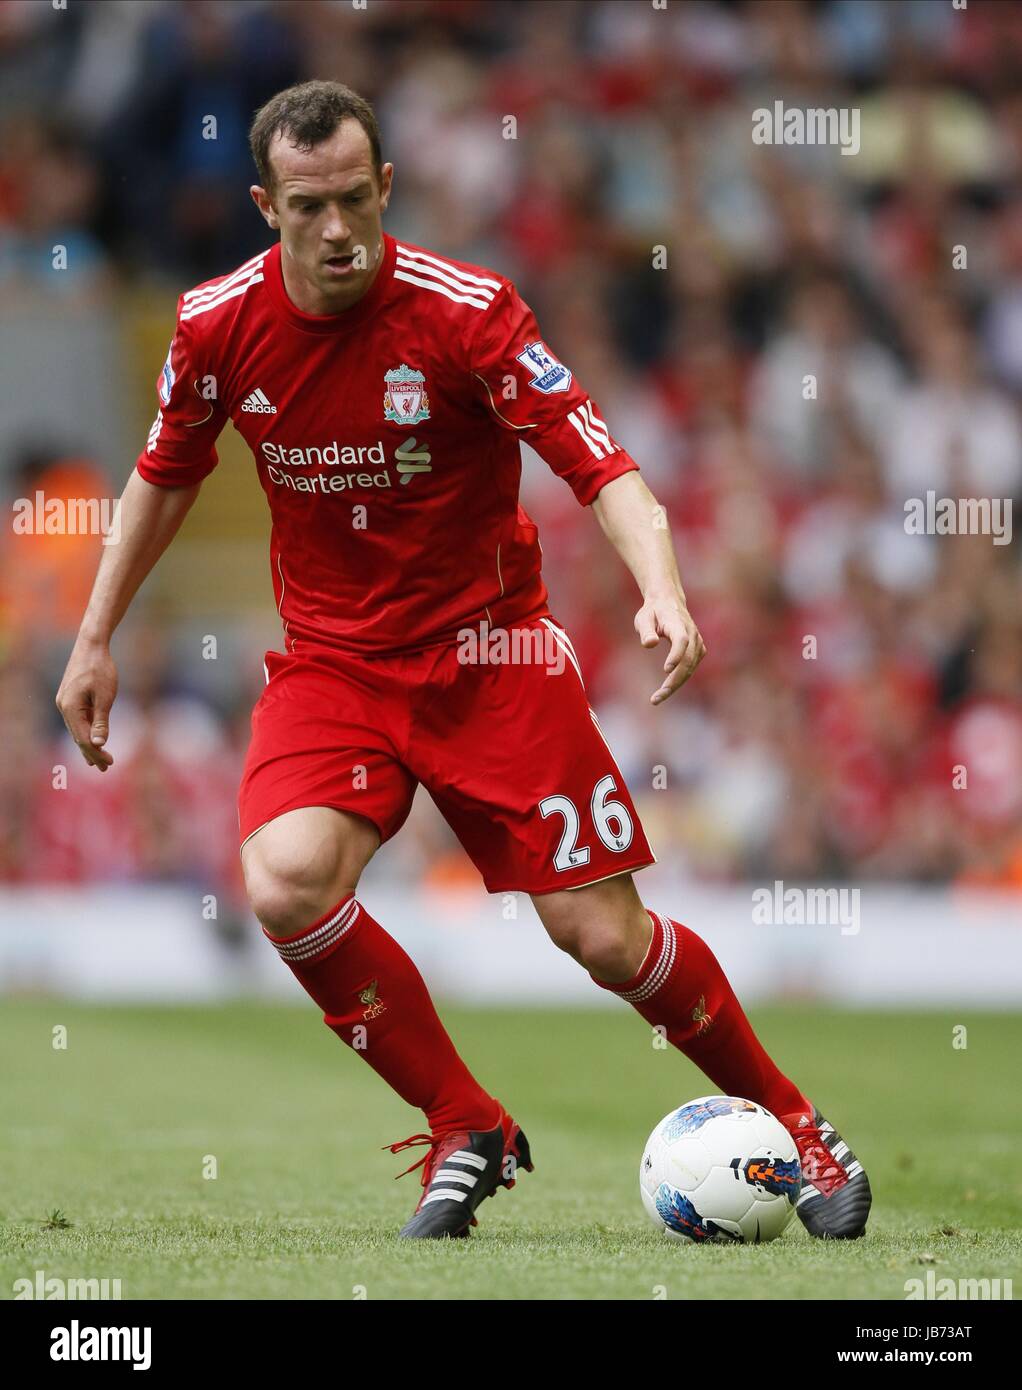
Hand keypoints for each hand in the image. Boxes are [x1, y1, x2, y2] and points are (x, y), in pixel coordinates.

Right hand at [55, 640, 117, 769]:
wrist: (91, 645)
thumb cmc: (101, 669)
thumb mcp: (106, 696)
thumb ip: (102, 721)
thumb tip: (98, 743)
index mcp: (70, 708)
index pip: (83, 738)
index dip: (97, 752)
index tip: (111, 763)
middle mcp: (64, 707)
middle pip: (78, 737)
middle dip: (92, 753)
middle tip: (106, 768)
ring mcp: (65, 702)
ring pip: (77, 729)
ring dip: (88, 745)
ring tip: (98, 761)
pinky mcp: (70, 698)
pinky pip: (78, 720)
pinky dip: (86, 731)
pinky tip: (93, 740)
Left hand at [634, 593, 705, 703]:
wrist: (668, 601)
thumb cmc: (652, 612)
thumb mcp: (643, 618)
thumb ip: (646, 631)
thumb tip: (650, 644)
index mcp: (678, 623)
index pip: (682, 640)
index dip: (676, 655)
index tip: (666, 670)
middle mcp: (692, 633)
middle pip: (688, 659)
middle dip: (674, 680)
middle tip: (657, 697)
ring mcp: (697, 641)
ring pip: (691, 666)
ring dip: (677, 683)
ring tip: (658, 697)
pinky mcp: (698, 648)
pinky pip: (692, 666)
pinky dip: (682, 678)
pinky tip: (669, 687)